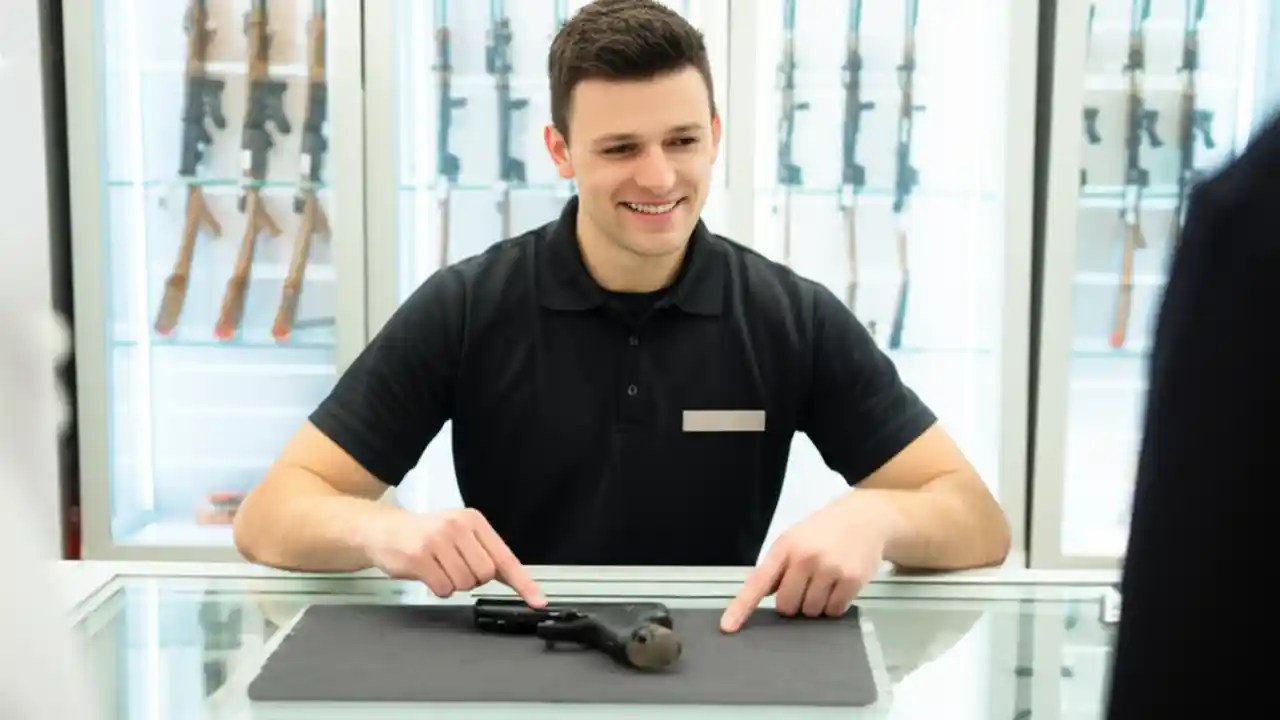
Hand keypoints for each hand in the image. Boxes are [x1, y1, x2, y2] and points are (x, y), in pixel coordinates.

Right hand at [365, 507, 546, 606]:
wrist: (383, 529)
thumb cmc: (425, 534)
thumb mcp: (459, 534)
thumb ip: (485, 554)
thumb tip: (516, 579)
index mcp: (473, 520)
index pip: (505, 556)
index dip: (523, 582)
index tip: (538, 600)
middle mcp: (457, 526)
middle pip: (485, 574)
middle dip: (472, 580)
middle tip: (454, 567)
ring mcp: (437, 540)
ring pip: (464, 584)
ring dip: (453, 584)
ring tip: (438, 567)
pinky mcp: (419, 556)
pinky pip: (443, 589)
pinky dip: (438, 588)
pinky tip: (428, 573)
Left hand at [719, 495, 891, 631]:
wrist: (865, 518)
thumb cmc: (823, 532)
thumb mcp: (794, 540)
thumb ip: (777, 568)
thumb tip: (760, 598)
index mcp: (784, 548)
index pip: (758, 582)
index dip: (741, 607)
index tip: (728, 627)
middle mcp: (805, 558)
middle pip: (787, 607)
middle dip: (794, 602)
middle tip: (806, 584)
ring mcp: (830, 569)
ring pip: (811, 612)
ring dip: (816, 605)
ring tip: (825, 580)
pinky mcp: (852, 579)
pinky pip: (834, 611)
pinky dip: (835, 605)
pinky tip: (839, 585)